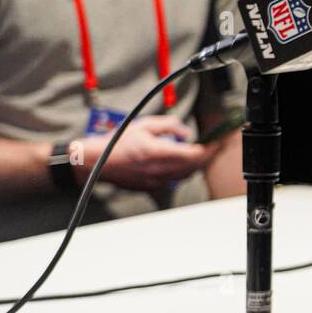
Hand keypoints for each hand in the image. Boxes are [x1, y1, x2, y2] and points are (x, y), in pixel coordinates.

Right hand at [71, 116, 217, 192]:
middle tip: (209, 147)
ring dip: (193, 165)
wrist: (97, 162)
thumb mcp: (144, 125)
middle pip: (192, 167)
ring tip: (195, 154)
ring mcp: (154, 181)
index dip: (207, 149)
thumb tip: (185, 133)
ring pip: (185, 175)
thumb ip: (169, 126)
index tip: (214, 143)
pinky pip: (173, 180)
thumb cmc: (117, 142)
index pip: (192, 154)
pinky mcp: (150, 187)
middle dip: (204, 157)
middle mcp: (158, 169)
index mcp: (157, 152)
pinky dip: (180, 172)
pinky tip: (177, 163)